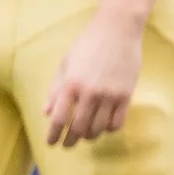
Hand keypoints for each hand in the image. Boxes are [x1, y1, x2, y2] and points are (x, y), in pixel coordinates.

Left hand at [45, 9, 142, 146]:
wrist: (118, 30)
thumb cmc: (87, 45)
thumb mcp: (65, 65)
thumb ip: (55, 91)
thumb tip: (46, 113)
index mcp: (70, 85)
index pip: (58, 119)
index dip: (53, 135)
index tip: (51, 143)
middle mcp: (90, 92)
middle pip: (78, 128)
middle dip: (70, 140)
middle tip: (67, 144)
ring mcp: (110, 95)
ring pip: (98, 128)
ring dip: (89, 136)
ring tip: (84, 136)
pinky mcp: (126, 95)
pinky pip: (117, 122)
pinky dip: (108, 129)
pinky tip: (103, 126)